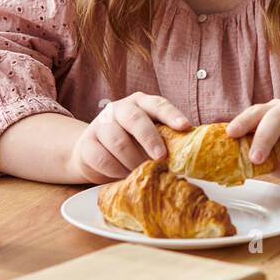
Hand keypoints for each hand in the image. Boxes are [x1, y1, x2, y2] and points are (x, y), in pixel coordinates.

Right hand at [69, 92, 191, 182]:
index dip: (172, 115)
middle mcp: (119, 109)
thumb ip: (166, 139)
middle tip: (161, 158)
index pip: (158, 104)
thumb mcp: (149, 136)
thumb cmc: (131, 144)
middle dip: (150, 139)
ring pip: (118, 141)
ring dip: (133, 161)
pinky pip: (102, 158)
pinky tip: (123, 175)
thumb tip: (193, 154)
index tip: (185, 127)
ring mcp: (100, 124)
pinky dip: (116, 170)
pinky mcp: (86, 143)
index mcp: (140, 103)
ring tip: (141, 172)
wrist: (91, 152)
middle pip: (135, 119)